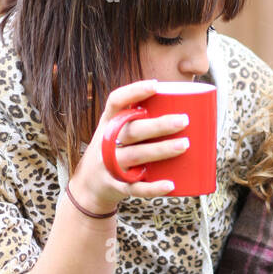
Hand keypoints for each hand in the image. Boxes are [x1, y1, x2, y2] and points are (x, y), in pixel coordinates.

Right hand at [69, 79, 190, 211]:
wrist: (88, 187)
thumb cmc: (113, 152)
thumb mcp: (115, 132)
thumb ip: (139, 119)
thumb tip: (183, 104)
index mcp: (107, 123)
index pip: (116, 101)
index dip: (134, 92)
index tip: (155, 85)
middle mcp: (106, 142)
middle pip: (132, 130)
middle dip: (158, 125)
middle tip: (184, 120)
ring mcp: (110, 165)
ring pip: (135, 156)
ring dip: (160, 150)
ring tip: (185, 145)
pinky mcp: (116, 186)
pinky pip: (135, 188)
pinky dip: (153, 188)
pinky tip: (171, 185)